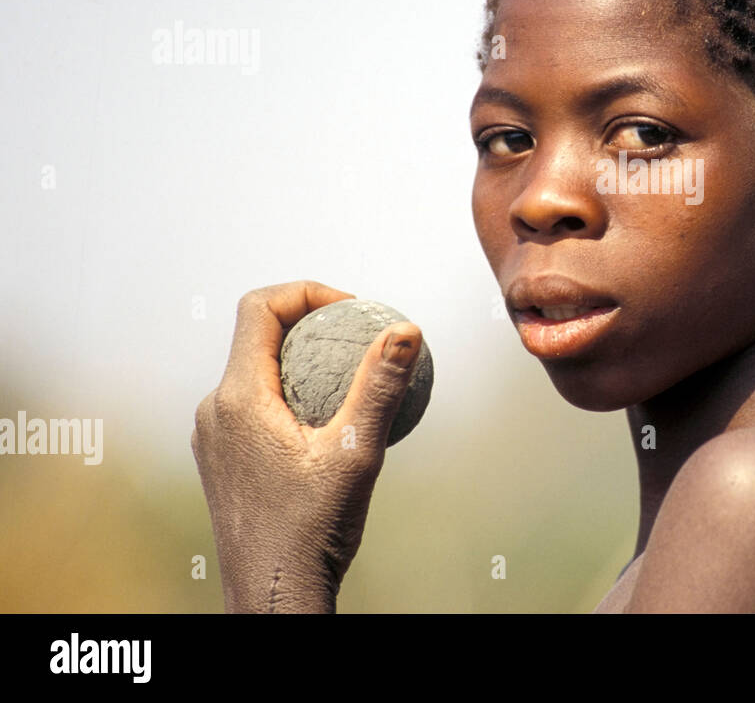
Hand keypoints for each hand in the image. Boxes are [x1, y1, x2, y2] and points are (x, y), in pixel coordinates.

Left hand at [191, 280, 422, 612]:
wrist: (273, 597)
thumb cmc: (311, 532)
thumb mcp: (358, 453)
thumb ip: (380, 386)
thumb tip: (405, 330)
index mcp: (238, 399)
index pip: (260, 308)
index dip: (307, 292)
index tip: (352, 309)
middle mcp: (215, 411)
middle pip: (258, 336)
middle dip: (312, 324)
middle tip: (360, 337)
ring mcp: (214, 437)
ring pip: (257, 372)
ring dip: (302, 361)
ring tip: (351, 377)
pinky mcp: (222, 459)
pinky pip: (255, 405)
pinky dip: (293, 394)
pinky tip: (331, 422)